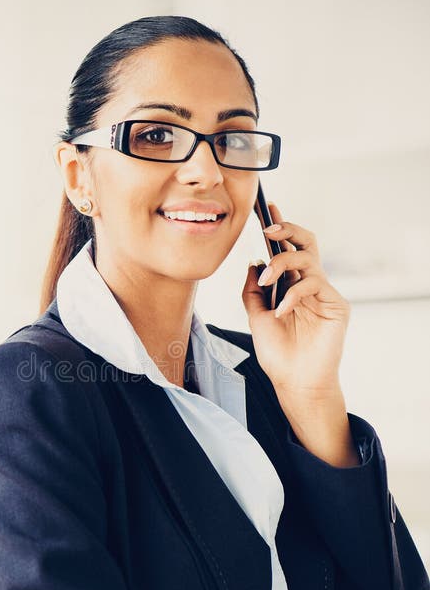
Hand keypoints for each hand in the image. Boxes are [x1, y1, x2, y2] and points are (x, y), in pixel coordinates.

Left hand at [242, 202, 350, 396]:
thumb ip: (252, 290)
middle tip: (268, 229)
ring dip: (282, 264)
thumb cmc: (278, 354)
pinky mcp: (336, 305)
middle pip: (306, 243)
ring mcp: (324, 293)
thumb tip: (251, 262)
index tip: (267, 207)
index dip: (280, 227)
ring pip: (308, 259)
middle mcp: (309, 284)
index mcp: (291, 284)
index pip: (288, 248)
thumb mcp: (255, 317)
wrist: (294, 382)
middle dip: (287, 230)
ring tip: (267, 281)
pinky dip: (293, 294)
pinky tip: (280, 311)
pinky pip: (314, 284)